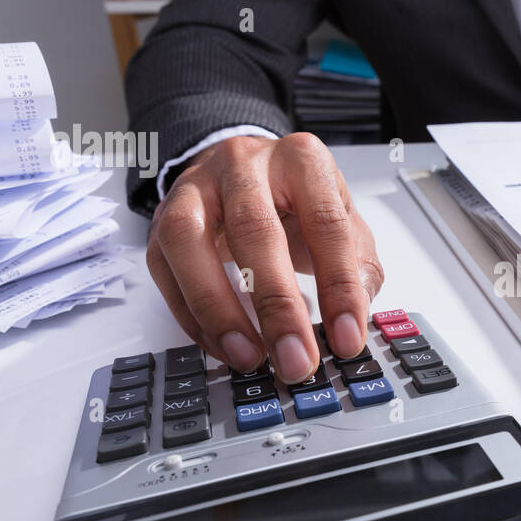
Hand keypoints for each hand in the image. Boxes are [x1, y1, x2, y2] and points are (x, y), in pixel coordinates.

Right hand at [146, 133, 383, 382]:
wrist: (244, 169)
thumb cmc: (296, 201)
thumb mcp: (343, 221)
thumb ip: (358, 268)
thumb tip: (353, 321)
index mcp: (301, 161)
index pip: (325, 223)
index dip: (339, 286)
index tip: (347, 338)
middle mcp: (244, 164)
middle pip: (255, 230)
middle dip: (277, 306)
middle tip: (296, 359)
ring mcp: (195, 188)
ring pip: (190, 242)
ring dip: (219, 310)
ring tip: (249, 357)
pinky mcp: (163, 219)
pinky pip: (166, 269)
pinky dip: (193, 317)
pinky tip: (223, 346)